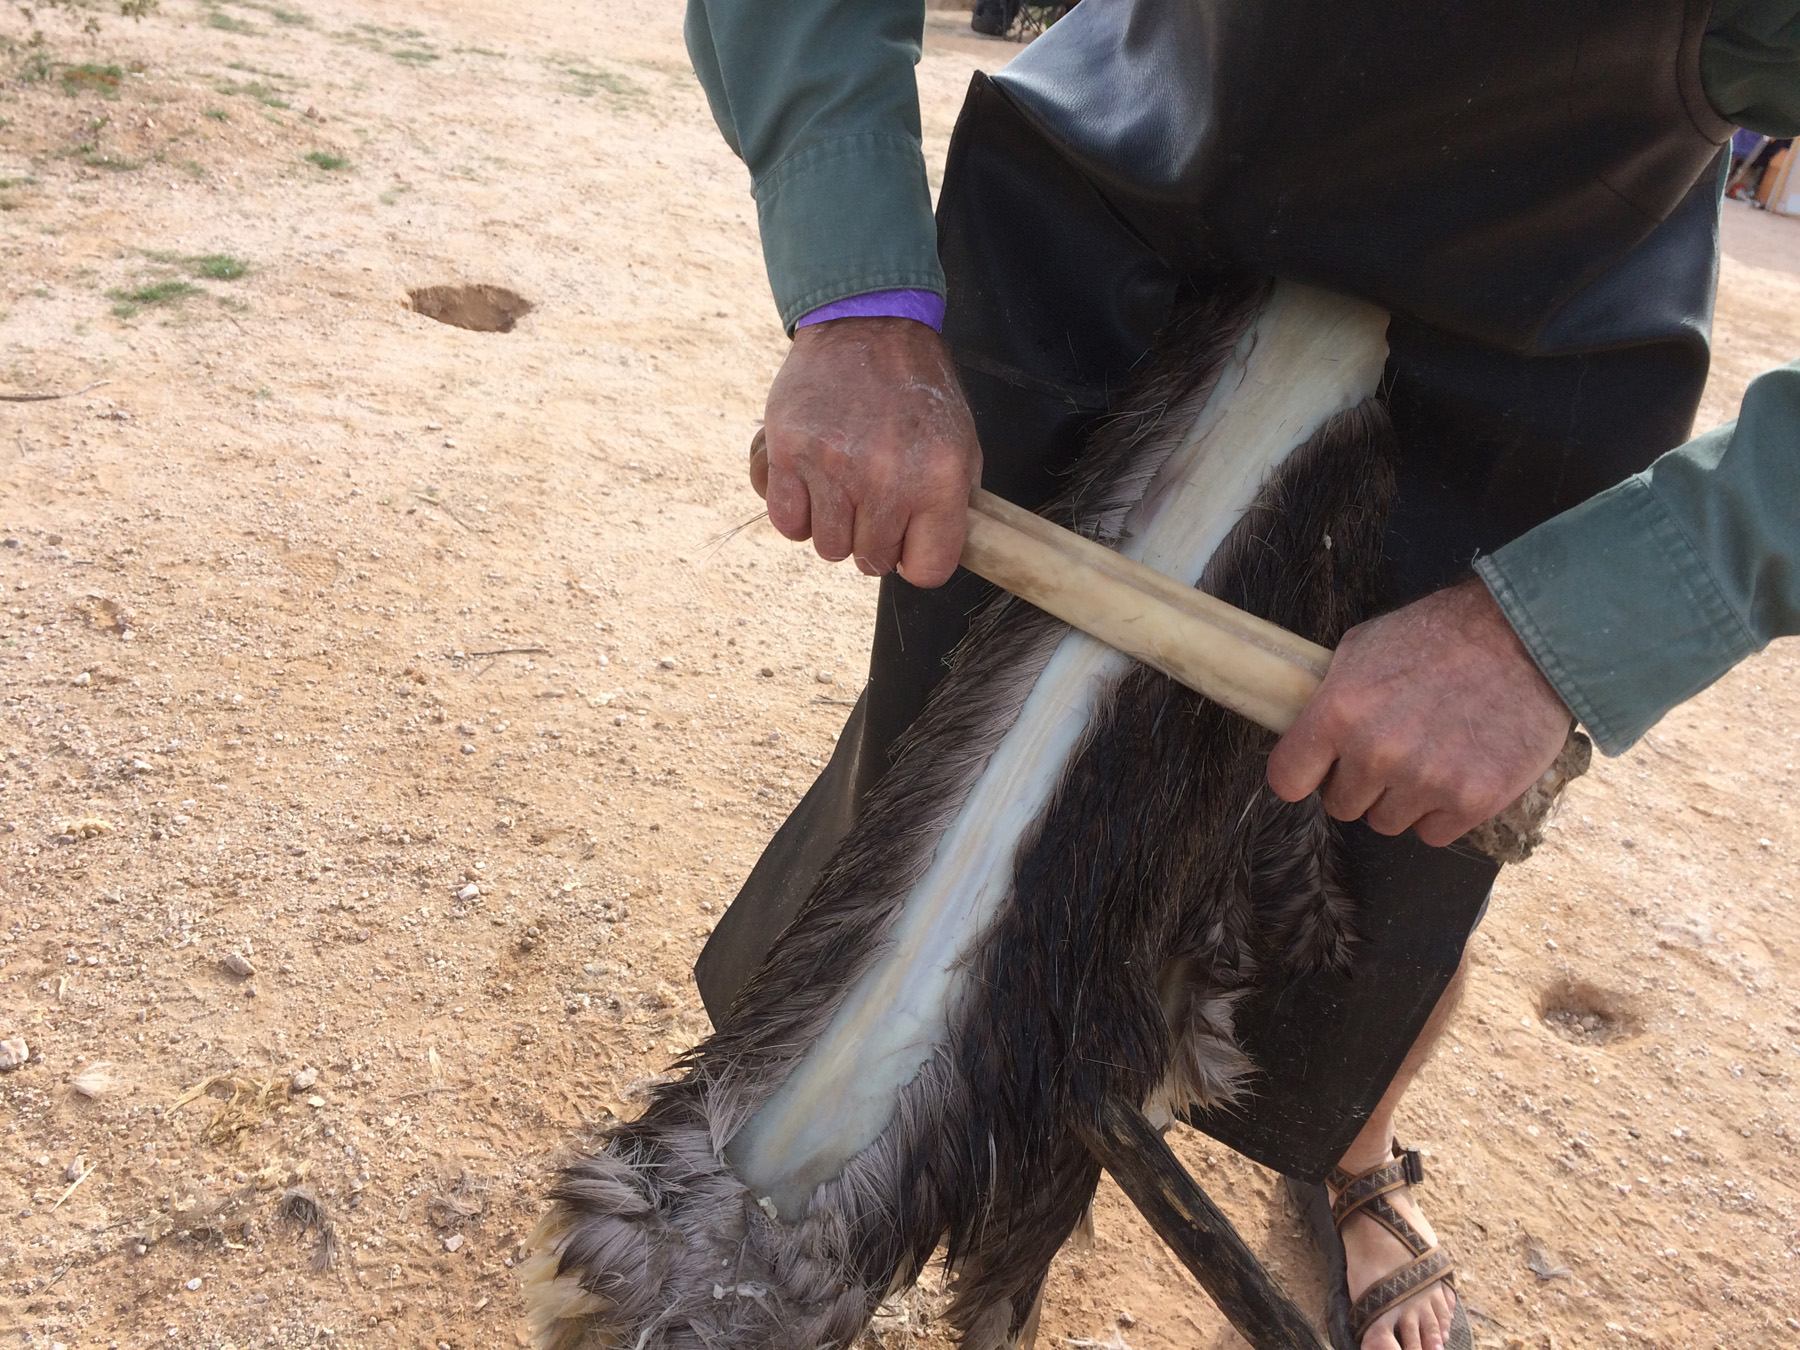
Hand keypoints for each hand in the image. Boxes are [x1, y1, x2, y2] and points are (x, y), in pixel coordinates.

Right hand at [755, 316, 980, 586]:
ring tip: (842, 489)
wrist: (867, 326)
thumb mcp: (960, 443)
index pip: (928, 570)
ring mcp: (834, 467)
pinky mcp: (789, 453)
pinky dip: (797, 513)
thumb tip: (936, 557)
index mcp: (938, 478)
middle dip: (873, 541)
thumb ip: (953, 506)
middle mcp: (887, 478)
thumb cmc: (916, 390)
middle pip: (873, 563)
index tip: (908, 541)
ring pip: (828, 548)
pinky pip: (787, 523)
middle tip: (872, 503)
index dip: (915, 559)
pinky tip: (811, 487)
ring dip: (834, 527)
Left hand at [1266, 578, 1571, 846]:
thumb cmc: (1441, 635)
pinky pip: (1432, 833)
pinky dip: (1442, 811)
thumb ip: (1330, 697)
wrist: (1524, 635)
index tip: (1316, 770)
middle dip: (1359, 783)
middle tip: (1391, 750)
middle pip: (1340, 805)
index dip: (1302, 774)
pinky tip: (1458, 772)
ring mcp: (1426, 780)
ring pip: (1386, 821)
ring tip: (1430, 755)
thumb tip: (1303, 730)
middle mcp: (1377, 752)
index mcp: (1339, 712)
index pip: (1286, 779)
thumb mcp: (1364, 648)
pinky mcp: (1472, 801)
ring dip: (1401, 798)